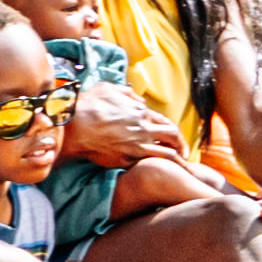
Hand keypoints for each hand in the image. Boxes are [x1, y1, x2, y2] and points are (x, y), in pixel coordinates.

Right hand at [64, 82, 179, 169]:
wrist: (75, 125)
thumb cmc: (89, 105)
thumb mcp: (109, 88)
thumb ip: (128, 94)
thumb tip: (139, 101)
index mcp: (140, 111)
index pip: (165, 122)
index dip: (174, 131)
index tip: (178, 139)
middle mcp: (143, 128)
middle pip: (173, 136)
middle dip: (182, 145)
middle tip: (186, 154)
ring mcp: (137, 145)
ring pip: (167, 154)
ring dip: (178, 160)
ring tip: (183, 168)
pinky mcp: (127, 159)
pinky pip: (148, 164)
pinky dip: (158, 167)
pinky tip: (162, 172)